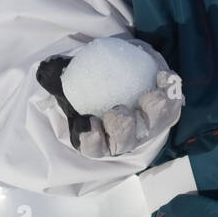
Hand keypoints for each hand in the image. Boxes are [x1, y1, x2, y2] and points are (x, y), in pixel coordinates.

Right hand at [36, 53, 183, 156]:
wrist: (119, 69)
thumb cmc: (89, 81)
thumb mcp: (67, 79)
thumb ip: (56, 77)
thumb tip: (45, 69)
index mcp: (97, 138)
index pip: (92, 147)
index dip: (90, 141)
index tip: (87, 123)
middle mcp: (123, 138)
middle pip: (124, 142)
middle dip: (122, 130)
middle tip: (118, 112)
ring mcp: (147, 127)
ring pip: (152, 128)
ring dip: (153, 114)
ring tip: (151, 97)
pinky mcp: (165, 111)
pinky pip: (171, 105)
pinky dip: (170, 92)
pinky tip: (163, 76)